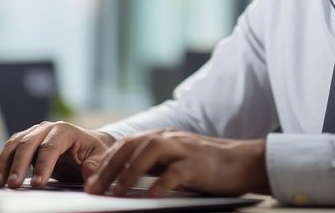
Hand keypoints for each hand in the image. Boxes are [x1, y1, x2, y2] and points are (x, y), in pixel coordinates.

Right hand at [0, 121, 114, 188]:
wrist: (86, 146)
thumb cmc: (93, 152)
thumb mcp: (100, 157)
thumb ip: (95, 164)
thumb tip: (89, 172)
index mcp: (65, 130)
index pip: (50, 147)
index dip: (43, 165)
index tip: (38, 184)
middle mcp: (46, 128)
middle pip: (28, 144)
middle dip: (18, 166)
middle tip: (13, 185)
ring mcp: (32, 133)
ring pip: (13, 146)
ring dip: (3, 164)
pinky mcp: (23, 142)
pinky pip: (8, 151)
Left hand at [85, 130, 268, 197]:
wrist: (244, 162)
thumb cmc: (208, 166)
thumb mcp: (176, 162)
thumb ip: (154, 166)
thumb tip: (122, 180)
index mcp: (163, 137)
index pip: (126, 145)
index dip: (105, 162)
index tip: (90, 181)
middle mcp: (170, 139)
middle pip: (132, 146)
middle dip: (109, 167)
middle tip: (93, 189)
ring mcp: (184, 149)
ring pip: (149, 153)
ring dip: (128, 173)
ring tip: (114, 193)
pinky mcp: (198, 164)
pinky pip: (175, 172)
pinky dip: (160, 184)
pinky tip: (149, 197)